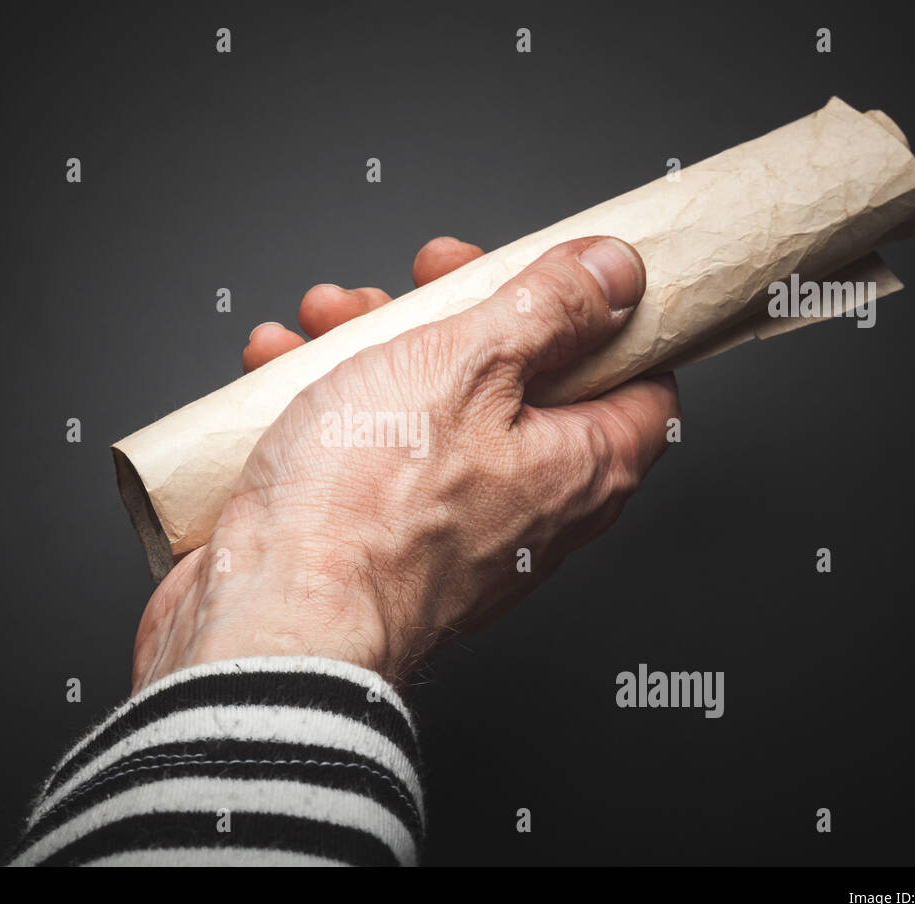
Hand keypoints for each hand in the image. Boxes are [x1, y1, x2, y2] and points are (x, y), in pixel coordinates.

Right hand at [132, 235, 678, 691]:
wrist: (271, 619)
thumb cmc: (367, 510)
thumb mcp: (466, 365)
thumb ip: (551, 311)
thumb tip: (615, 273)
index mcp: (581, 466)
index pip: (643, 382)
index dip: (608, 316)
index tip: (564, 274)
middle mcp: (530, 507)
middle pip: (526, 382)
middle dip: (466, 313)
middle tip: (428, 279)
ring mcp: (454, 529)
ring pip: (437, 409)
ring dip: (382, 345)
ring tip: (332, 318)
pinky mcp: (381, 541)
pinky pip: (374, 455)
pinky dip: (334, 401)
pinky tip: (283, 364)